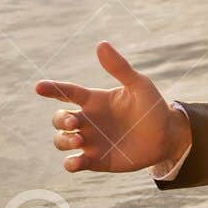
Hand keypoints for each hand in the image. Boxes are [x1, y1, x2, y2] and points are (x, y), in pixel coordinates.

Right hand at [34, 41, 188, 172]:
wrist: (168, 136)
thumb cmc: (153, 108)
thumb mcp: (139, 86)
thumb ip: (119, 68)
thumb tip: (101, 44)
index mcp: (94, 101)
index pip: (67, 92)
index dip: (52, 89)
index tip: (39, 87)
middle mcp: (87, 120)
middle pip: (59, 119)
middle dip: (60, 121)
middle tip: (75, 123)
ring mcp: (90, 141)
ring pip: (61, 141)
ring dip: (63, 141)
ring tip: (79, 140)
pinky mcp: (96, 160)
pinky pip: (74, 163)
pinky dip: (70, 164)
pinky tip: (75, 162)